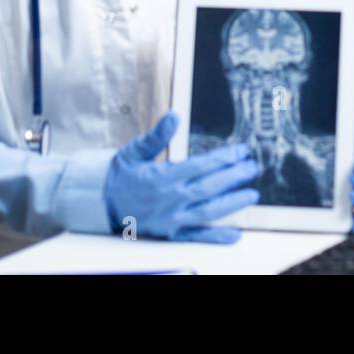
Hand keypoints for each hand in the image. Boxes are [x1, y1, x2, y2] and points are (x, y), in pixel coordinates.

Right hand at [103, 112, 259, 242]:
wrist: (100, 203)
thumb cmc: (120, 175)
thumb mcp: (134, 150)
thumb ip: (157, 136)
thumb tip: (173, 116)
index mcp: (163, 177)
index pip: (202, 166)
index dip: (225, 158)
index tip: (242, 152)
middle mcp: (170, 199)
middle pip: (210, 187)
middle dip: (235, 177)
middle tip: (253, 168)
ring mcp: (171, 218)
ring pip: (209, 211)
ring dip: (232, 203)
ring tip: (252, 194)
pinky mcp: (170, 233)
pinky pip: (197, 236)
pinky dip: (217, 236)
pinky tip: (235, 234)